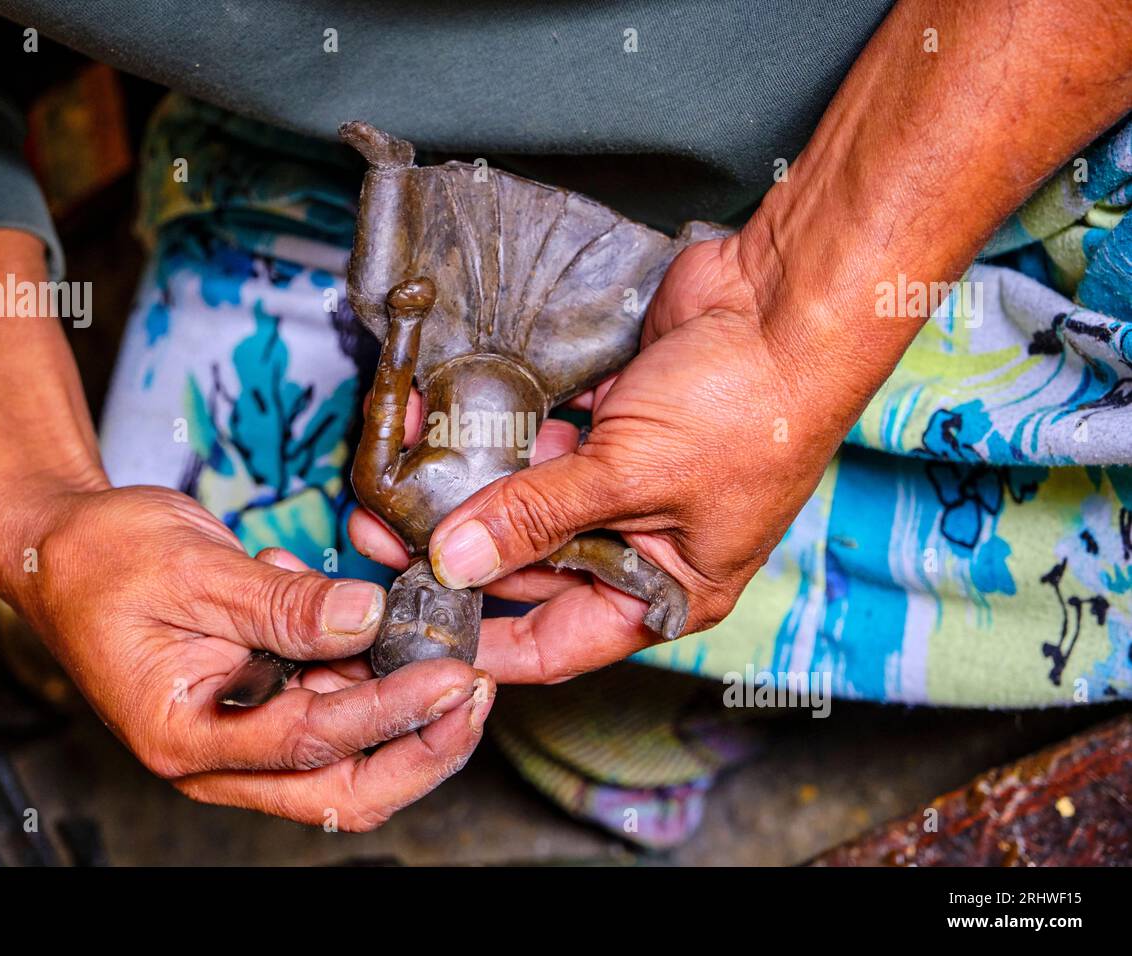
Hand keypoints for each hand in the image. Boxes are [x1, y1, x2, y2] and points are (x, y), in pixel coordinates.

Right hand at [8, 484, 493, 829]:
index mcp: (183, 738)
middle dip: (420, 748)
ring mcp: (241, 735)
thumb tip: (364, 619)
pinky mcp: (260, 705)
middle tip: (476, 694)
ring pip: (347, 755)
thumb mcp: (193, 571)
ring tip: (445, 645)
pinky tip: (370, 618)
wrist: (64, 548)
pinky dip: (366, 672)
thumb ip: (281, 605)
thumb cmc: (103, 561)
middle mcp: (217, 756)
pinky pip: (331, 706)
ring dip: (405, 709)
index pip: (310, 743)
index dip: (391, 712)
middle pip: (341, 786)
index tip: (454, 678)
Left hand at [353, 231, 859, 682]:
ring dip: (466, 488)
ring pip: (526, 502)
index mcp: (666, 590)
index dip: (485, 643)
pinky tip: (440, 425)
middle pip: (529, 567)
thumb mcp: (632, 478)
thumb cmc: (747, 409)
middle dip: (456, 552)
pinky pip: (539, 442)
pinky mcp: (607, 423)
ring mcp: (622, 481)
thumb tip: (453, 561)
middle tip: (380, 535)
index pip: (558, 642)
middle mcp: (641, 544)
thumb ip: (537, 518)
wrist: (788, 300)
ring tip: (393, 478)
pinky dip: (496, 435)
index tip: (415, 631)